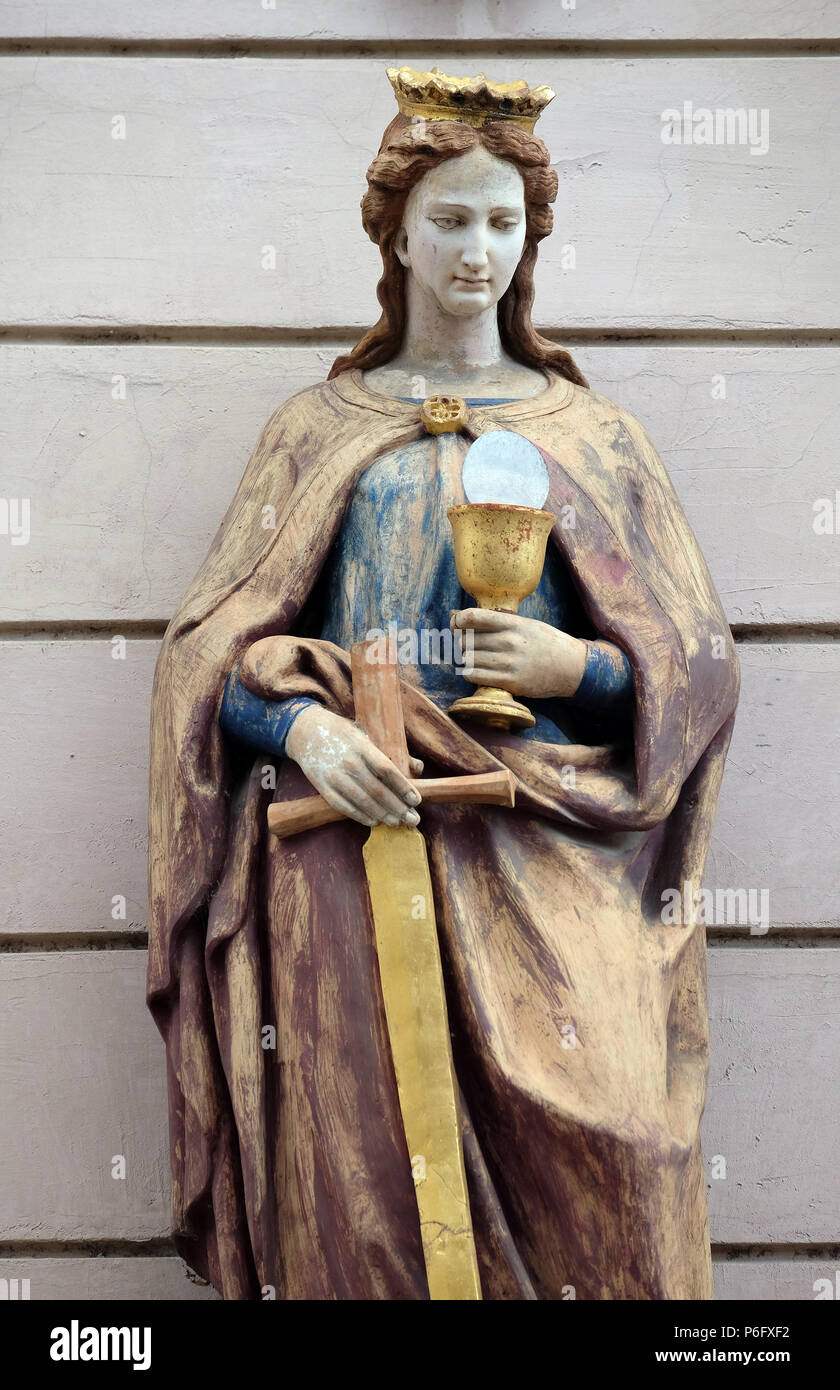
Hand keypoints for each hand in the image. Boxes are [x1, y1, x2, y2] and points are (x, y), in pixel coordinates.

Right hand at [285, 705, 424, 828]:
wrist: (304, 729)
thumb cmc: (341, 732)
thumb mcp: (364, 733)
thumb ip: (389, 751)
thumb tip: (418, 767)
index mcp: (361, 746)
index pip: (387, 770)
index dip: (403, 787)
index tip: (416, 800)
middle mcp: (348, 762)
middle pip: (377, 790)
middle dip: (398, 807)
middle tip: (413, 819)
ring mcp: (334, 776)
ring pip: (362, 801)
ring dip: (382, 815)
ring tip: (397, 823)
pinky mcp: (322, 786)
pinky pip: (343, 806)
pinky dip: (360, 816)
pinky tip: (374, 822)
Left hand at [451, 608, 586, 698]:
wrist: (572, 667)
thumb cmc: (546, 643)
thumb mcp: (526, 624)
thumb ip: (496, 622)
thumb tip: (458, 616)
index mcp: (514, 623)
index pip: (474, 617)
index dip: (458, 621)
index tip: (456, 625)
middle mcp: (510, 641)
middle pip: (467, 639)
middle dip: (460, 641)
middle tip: (464, 644)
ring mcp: (510, 663)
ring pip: (468, 658)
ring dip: (465, 658)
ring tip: (471, 658)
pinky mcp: (510, 682)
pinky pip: (475, 676)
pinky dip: (469, 672)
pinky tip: (474, 670)